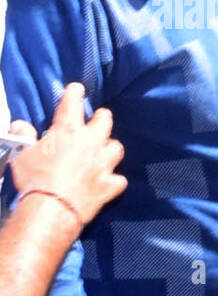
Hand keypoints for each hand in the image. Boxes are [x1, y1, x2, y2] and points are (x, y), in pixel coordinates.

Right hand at [9, 83, 125, 224]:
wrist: (51, 208)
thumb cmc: (34, 177)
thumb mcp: (21, 154)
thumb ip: (24, 136)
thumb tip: (20, 126)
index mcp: (68, 131)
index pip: (72, 104)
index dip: (74, 93)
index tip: (77, 88)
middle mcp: (90, 143)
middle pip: (105, 121)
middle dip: (101, 117)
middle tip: (97, 118)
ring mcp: (104, 164)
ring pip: (117, 148)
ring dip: (110, 148)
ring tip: (103, 151)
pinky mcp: (109, 185)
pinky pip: (118, 180)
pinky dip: (114, 180)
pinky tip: (108, 181)